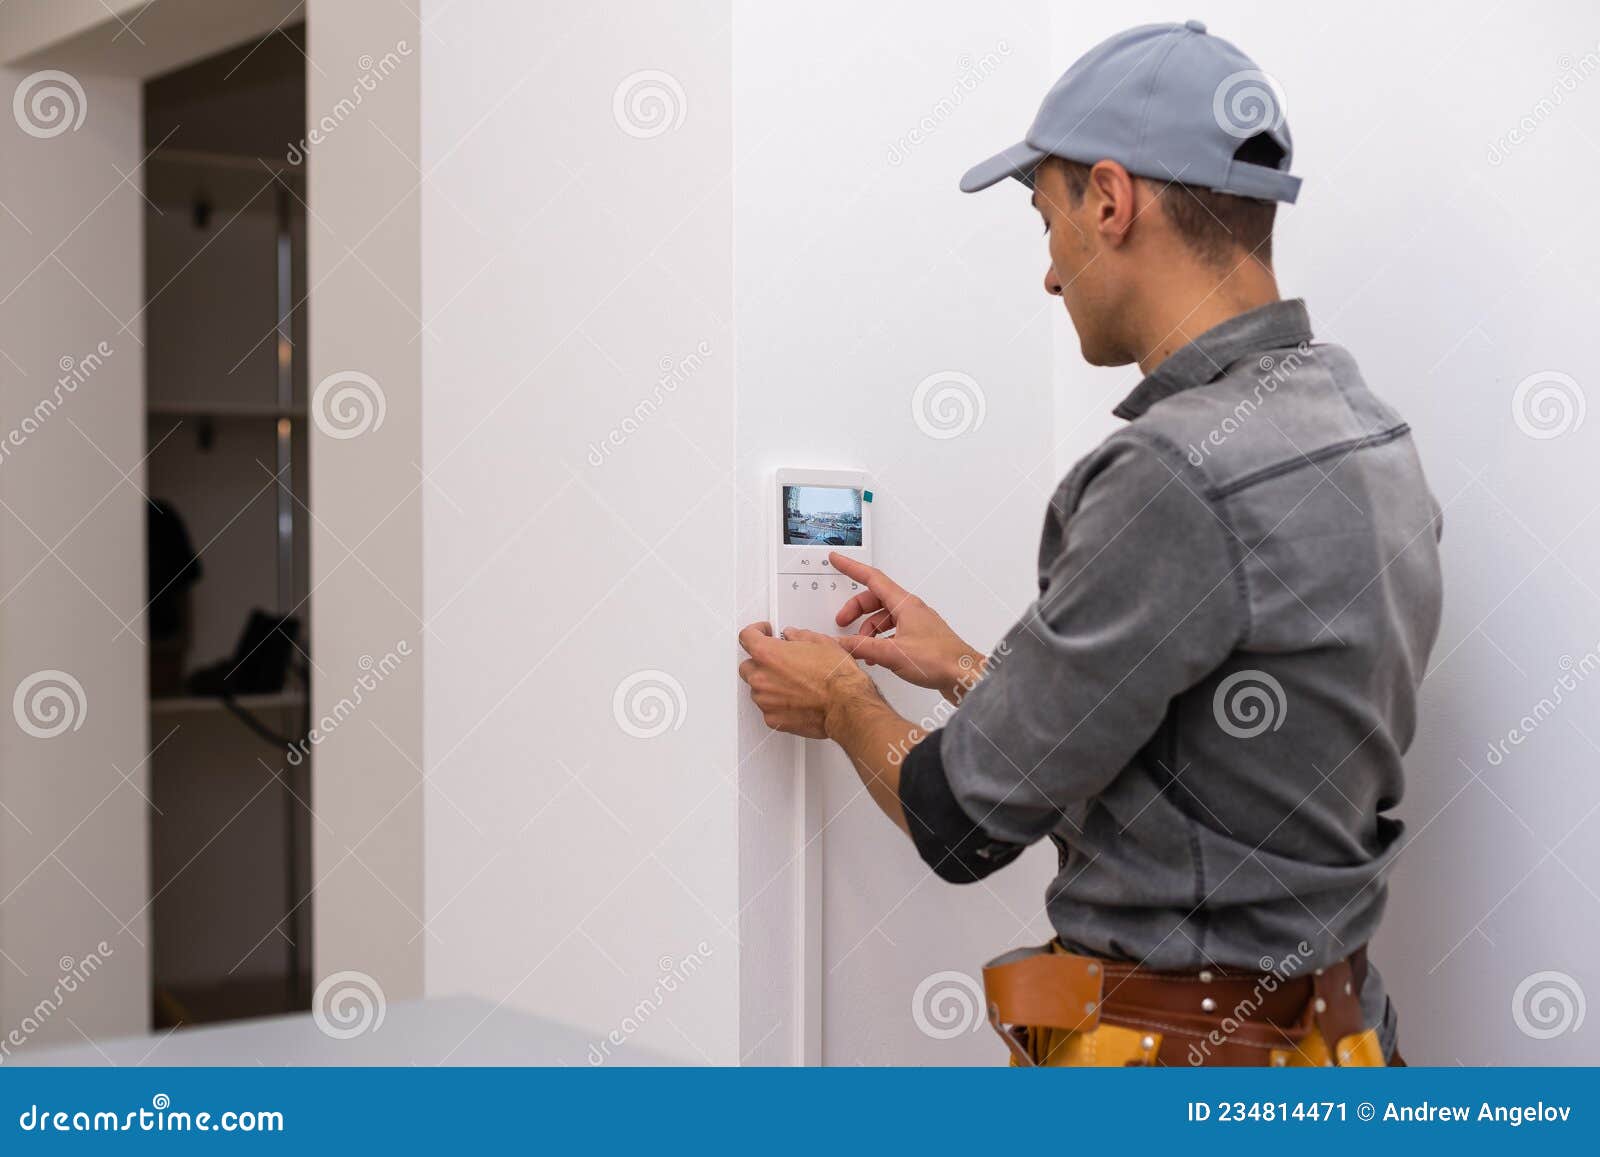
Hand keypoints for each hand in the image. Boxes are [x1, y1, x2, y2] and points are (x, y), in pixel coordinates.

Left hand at [738, 622, 874, 738]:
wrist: (845, 705)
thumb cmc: (836, 677)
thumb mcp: (821, 642)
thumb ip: (799, 636)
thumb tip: (793, 636)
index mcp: (768, 654)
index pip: (747, 636)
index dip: (755, 631)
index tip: (762, 632)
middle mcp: (762, 678)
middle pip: (748, 665)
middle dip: (760, 661)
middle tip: (778, 660)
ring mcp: (765, 700)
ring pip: (757, 689)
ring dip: (769, 684)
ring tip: (791, 682)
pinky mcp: (773, 719)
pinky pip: (768, 708)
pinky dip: (777, 703)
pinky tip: (794, 698)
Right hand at [828, 553, 984, 703]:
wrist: (964, 676)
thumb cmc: (939, 661)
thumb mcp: (892, 654)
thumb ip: (862, 648)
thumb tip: (840, 643)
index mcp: (905, 605)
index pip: (873, 578)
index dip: (852, 568)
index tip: (838, 560)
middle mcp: (911, 610)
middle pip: (875, 599)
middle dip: (855, 609)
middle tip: (841, 623)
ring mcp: (916, 624)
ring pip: (883, 617)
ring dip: (867, 630)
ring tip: (860, 648)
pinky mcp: (920, 639)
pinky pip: (892, 631)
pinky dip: (879, 640)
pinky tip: (875, 656)